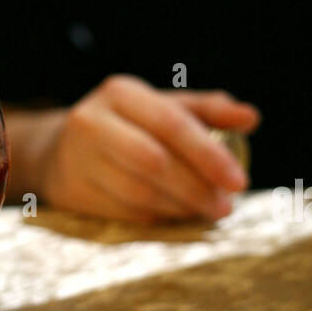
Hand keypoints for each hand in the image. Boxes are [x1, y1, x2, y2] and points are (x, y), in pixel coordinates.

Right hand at [15, 75, 260, 222]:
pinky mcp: (73, 191)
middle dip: (197, 187)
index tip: (239, 180)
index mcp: (120, 93)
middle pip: (154, 161)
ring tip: (209, 212)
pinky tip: (179, 216)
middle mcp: (93, 121)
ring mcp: (79, 159)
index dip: (208, 154)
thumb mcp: (162, 107)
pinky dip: (159, 217)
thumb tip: (251, 117)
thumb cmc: (127, 125)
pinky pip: (126, 212)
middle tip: (227, 206)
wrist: (61, 149)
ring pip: (139, 192)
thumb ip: (207, 111)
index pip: (171, 124)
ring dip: (181, 207)